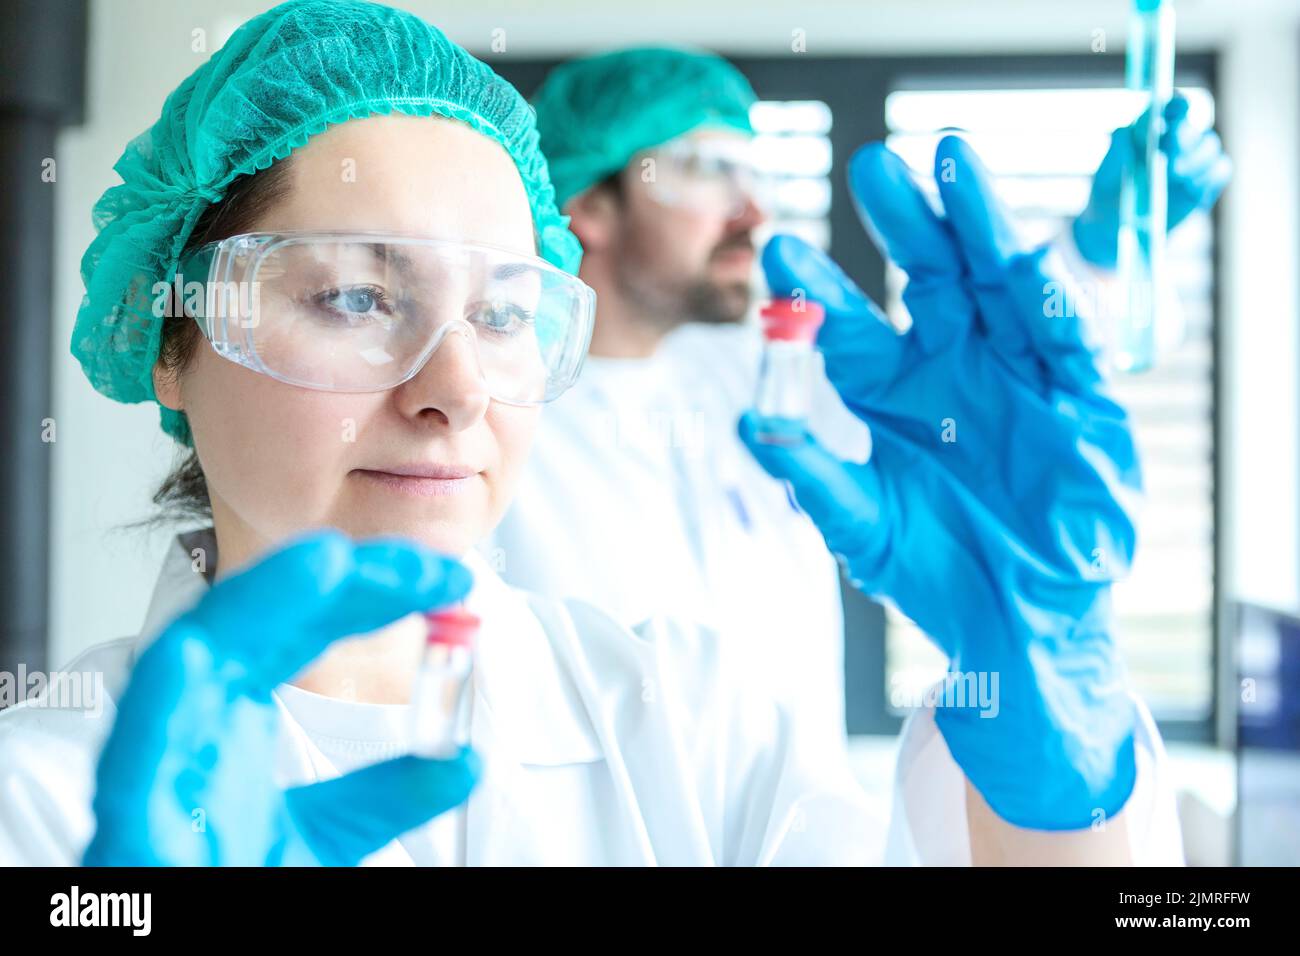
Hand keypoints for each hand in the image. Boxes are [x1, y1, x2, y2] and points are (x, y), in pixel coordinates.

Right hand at [82, 530, 478, 865]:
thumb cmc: (233, 884)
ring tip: (327, 560)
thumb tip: (463, 760)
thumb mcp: (330, 836)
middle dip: (339, 580)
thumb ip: (388, 796)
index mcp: (236, 717)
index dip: (373, 593)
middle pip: (262, 622)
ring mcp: (160, 760)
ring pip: (190, 655)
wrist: (185, 940)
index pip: (307, 629)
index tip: (447, 582)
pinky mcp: (127, 812)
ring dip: (254, 603)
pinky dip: (161, 697)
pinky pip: (133, 747)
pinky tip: (196, 655)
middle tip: (419, 565)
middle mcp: (197, 722)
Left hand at [740, 135, 1141, 830]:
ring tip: (955, 159)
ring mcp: (1017, 376)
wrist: (1019, 623)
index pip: (849, 329)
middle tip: (872, 165)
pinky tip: (1023, 261)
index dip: (815, 292)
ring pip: (999, 285)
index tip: (775, 252)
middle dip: (905, 223)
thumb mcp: (863, 526)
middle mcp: (954, 368)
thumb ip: (813, 475)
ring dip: (980, 225)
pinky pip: (1066, 343)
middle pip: (929, 278)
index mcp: (895, 394)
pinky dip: (1049, 303)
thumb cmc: (935, 572)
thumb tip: (746, 427)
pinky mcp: (1080, 402)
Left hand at [1073, 92, 1231, 268]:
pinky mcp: (1205, 182)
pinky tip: (1191, 188)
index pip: (1171, 108)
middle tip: (1170, 161)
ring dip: (1195, 162)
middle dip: (1184, 141)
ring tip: (1174, 177)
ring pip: (1210, 147)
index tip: (1178, 106)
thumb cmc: (1109, 193)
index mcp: (1152, 129)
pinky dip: (1209, 177)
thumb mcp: (1106, 174)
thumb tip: (1123, 131)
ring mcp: (1194, 160)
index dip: (1178, 104)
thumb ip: (1116, 151)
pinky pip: (1220, 170)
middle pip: (1193, 129)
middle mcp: (1177, 140)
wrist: (1116, 226)